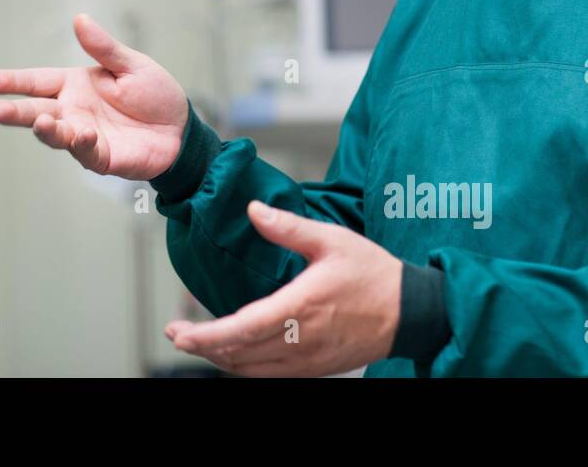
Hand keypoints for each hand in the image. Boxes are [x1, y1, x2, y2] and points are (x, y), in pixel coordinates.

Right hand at [0, 13, 188, 180]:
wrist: (181, 129)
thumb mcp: (131, 65)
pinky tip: (83, 132)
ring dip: (45, 129)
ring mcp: (84, 135)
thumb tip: (80, 19)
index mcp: (76, 84)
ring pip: (56, 134)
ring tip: (38, 121)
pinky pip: (86, 151)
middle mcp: (74, 110)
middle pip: (36, 110)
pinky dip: (82, 143)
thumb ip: (103, 48)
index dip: (13, 81)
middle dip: (15, 111)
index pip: (37, 81)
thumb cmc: (155, 95)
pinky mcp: (101, 156)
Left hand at [165, 200, 402, 376]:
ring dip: (220, 358)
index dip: (205, 335)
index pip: (242, 329)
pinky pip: (270, 375)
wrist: (411, 312)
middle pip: (238, 355)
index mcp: (301, 307)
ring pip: (251, 370)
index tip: (178, 331)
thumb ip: (288, 227)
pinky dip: (244, 366)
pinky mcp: (315, 369)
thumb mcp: (331, 239)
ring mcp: (308, 360)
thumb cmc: (373, 274)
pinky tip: (234, 352)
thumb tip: (253, 211)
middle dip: (202, 346)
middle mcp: (301, 340)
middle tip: (176, 333)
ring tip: (198, 341)